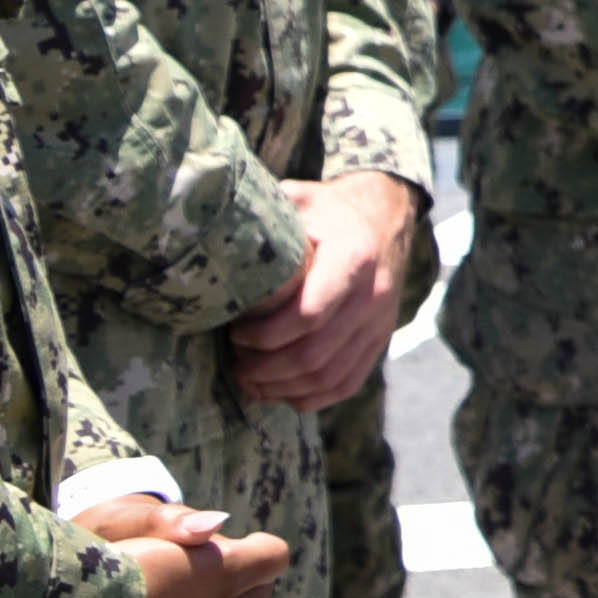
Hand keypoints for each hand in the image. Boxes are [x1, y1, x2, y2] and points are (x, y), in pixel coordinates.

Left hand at [227, 171, 422, 410]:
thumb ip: (266, 218)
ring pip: (328, 377)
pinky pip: (346, 384)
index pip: (309, 315)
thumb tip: (212, 231)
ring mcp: (380, 323)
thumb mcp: (300, 200)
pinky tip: (280, 391)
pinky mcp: (380, 341)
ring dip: (282, 387)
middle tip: (235, 361)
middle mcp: (373, 296)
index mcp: (354, 258)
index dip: (265, 335)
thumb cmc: (329, 211)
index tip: (235, 331)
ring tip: (250, 378)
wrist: (385, 218)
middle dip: (265, 367)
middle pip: (313, 355)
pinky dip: (311, 397)